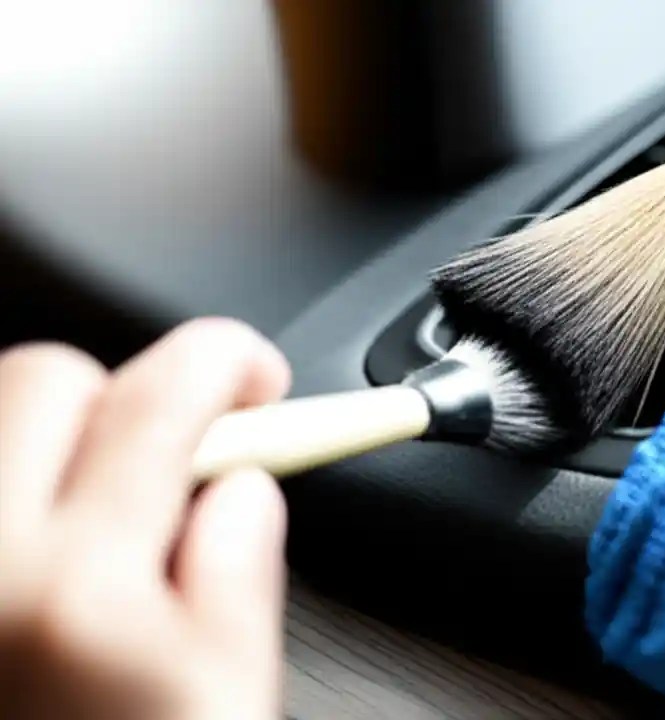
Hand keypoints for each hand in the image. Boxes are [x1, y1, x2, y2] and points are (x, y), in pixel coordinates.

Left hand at [0, 318, 290, 719]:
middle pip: (48, 378)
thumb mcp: (225, 697)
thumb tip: (244, 484)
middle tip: (178, 460)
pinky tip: (41, 555)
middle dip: (128, 397)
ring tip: (104, 520)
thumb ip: (237, 568)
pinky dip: (9, 495)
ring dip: (57, 441)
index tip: (254, 377)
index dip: (227, 360)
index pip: (164, 395)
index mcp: (80, 587)